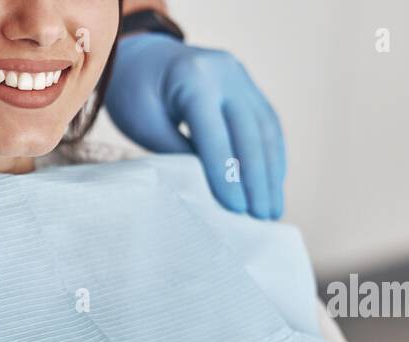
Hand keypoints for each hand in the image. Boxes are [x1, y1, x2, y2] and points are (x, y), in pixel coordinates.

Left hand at [106, 33, 285, 219]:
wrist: (143, 58)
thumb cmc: (136, 94)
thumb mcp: (146, 124)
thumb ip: (177, 152)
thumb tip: (212, 190)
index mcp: (193, 77)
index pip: (215, 133)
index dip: (228, 173)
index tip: (237, 209)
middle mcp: (225, 72)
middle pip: (249, 131)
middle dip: (257, 178)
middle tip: (262, 217)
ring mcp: (241, 77)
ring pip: (266, 129)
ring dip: (272, 172)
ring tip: (272, 210)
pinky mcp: (248, 86)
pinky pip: (266, 124)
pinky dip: (272, 156)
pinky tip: (273, 184)